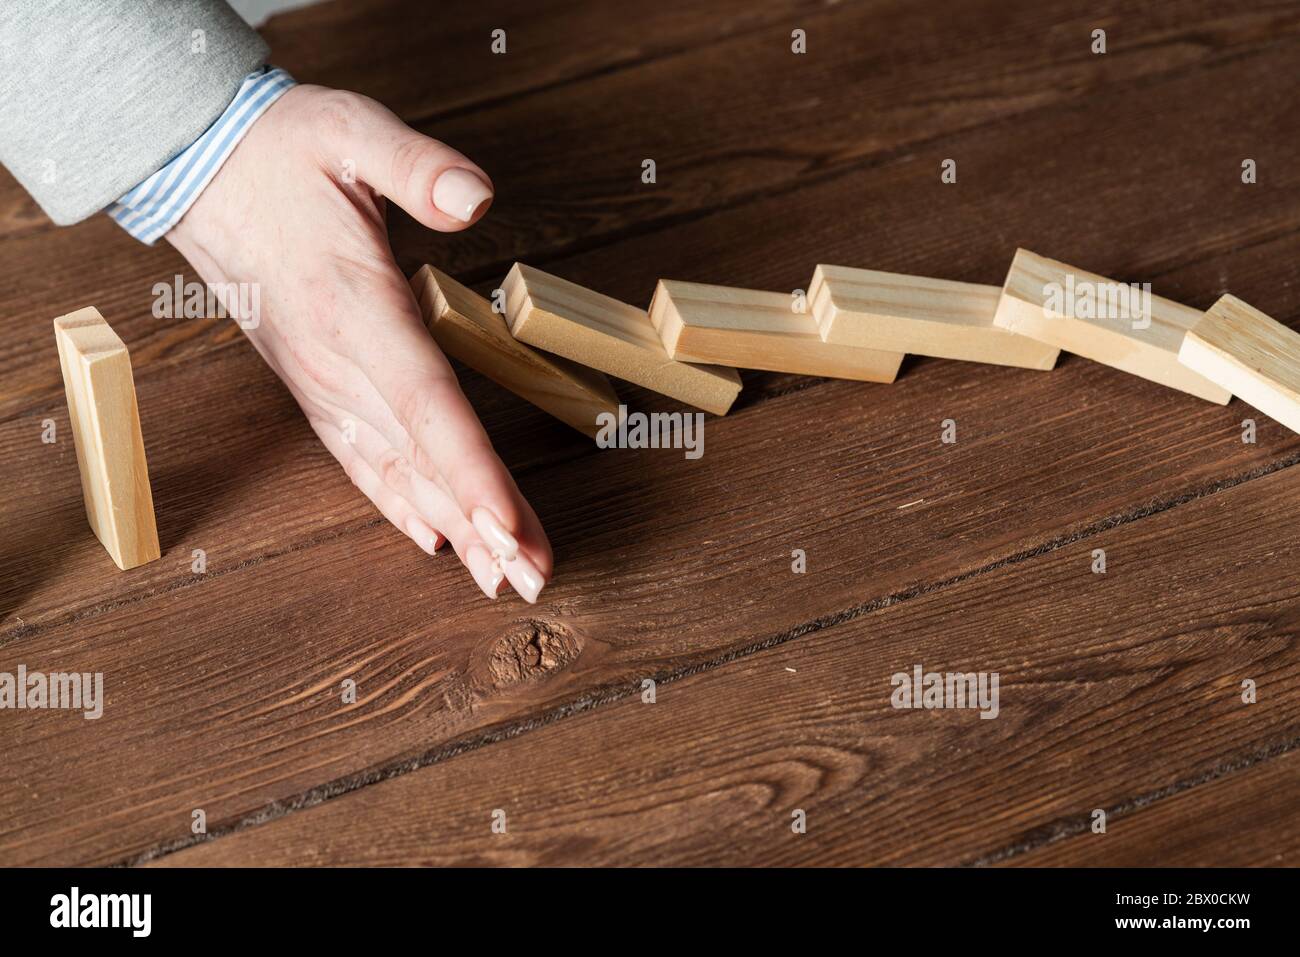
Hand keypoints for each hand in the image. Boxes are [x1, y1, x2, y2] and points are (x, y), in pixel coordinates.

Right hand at [166, 85, 550, 601]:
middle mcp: (338, 363)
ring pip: (396, 471)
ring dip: (453, 529)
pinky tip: (435, 538)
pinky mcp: (316, 385)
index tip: (508, 526)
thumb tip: (475, 198)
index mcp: (356, 308)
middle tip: (534, 580)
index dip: (469, 470)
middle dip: (483, 524)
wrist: (198, 167)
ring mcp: (323, 382)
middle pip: (422, 458)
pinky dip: (400, 504)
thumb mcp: (350, 129)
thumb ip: (415, 165)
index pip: (425, 404)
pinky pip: (361, 458)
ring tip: (501, 579)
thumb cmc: (281, 150)